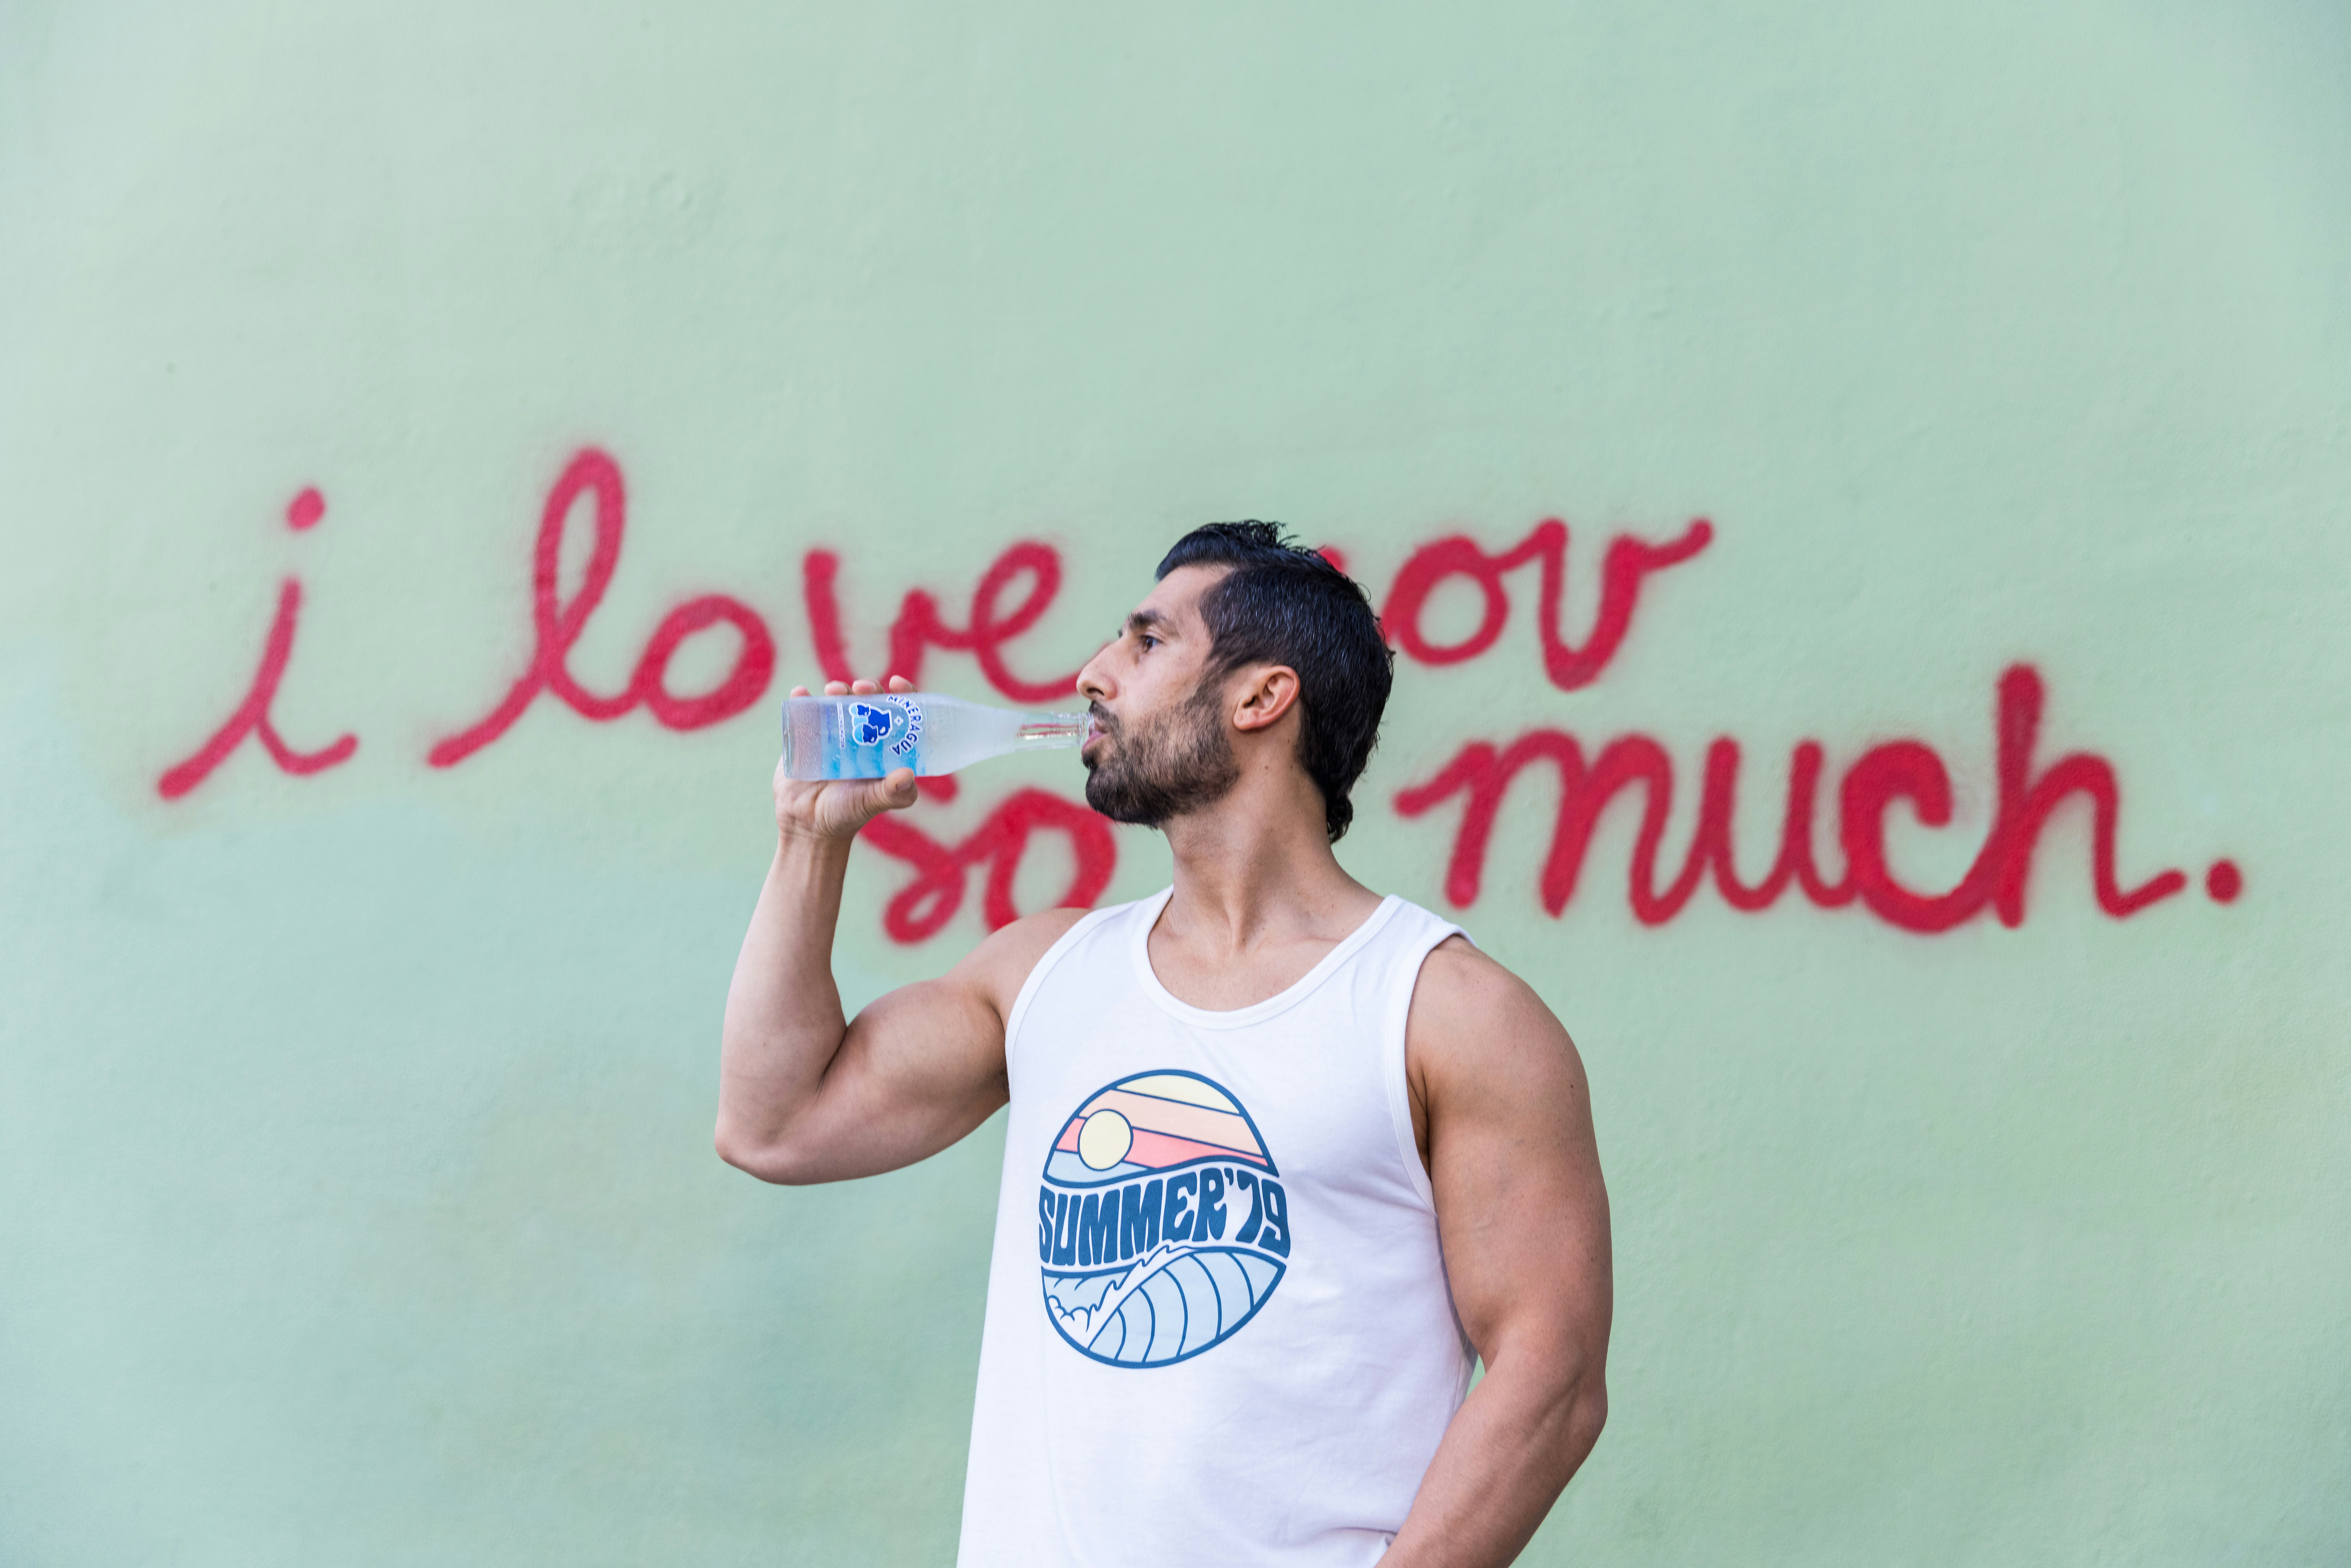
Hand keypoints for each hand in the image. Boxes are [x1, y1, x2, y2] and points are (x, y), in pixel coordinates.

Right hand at [774, 676, 919, 843]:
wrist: (808, 825)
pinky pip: (804, 712)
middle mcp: (860, 736)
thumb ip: (892, 792)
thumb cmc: (847, 814)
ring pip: (838, 701)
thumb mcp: (872, 802)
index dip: (903, 696)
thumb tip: (907, 774)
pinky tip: (801, 694)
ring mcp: (832, 734)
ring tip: (835, 690)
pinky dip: (802, 699)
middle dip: (868, 688)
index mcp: (883, 747)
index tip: (898, 684)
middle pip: (868, 701)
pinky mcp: (805, 736)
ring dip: (838, 690)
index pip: (898, 714)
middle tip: (862, 688)